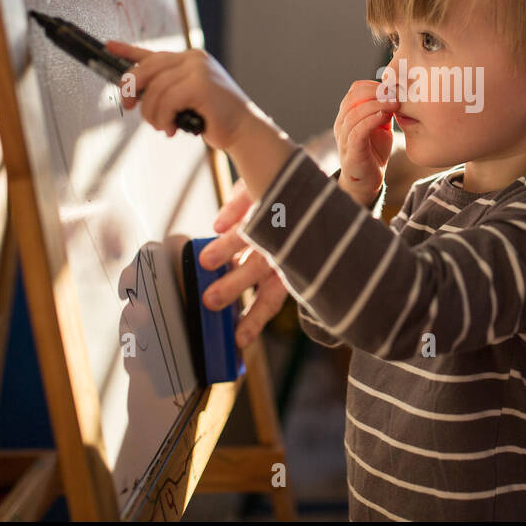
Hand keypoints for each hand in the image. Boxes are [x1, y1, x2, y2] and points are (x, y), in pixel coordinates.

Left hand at [105, 40, 253, 151]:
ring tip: (163, 126)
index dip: (127, 50)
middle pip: (146, 69)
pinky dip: (164, 119)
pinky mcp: (200, 85)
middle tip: (132, 107)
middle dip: (133, 90)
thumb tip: (136, 92)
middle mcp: (194, 59)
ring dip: (153, 115)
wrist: (243, 130)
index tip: (108, 46)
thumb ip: (166, 90)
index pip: (153, 53)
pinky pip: (166, 101)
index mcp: (190, 59)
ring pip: (155, 91)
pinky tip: (172, 128)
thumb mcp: (186, 98)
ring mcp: (198, 70)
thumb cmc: (214, 117)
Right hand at [199, 179, 288, 347]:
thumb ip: (258, 278)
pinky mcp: (272, 186)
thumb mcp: (286, 256)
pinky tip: (217, 224)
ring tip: (206, 261)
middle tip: (211, 300)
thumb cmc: (297, 227)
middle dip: (234, 285)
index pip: (270, 298)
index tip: (238, 340)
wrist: (319, 186)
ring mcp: (279, 214)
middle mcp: (286, 244)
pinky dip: (233, 210)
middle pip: (258, 267)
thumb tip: (225, 307)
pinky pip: (250, 197)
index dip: (254, 319)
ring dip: (229, 247)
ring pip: (253, 233)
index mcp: (290, 266)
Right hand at [333, 79, 395, 205]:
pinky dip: (370, 120)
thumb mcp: (381, 126)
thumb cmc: (374, 151)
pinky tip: (384, 117)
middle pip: (353, 98)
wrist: (368, 180)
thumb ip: (384, 109)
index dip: (374, 85)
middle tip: (395, 94)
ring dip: (376, 105)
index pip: (355, 89)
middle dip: (375, 92)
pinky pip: (357, 132)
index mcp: (348, 114)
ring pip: (354, 113)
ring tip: (394, 104)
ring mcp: (344, 138)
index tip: (393, 87)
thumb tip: (396, 92)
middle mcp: (341, 123)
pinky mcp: (351, 152)